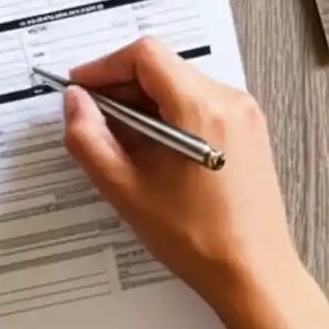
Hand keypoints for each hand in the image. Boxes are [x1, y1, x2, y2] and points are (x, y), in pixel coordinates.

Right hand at [63, 38, 328, 328]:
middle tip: (94, 118)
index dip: (105, 66)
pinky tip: (153, 150)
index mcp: (202, 108)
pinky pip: (200, 103)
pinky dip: (170, 114)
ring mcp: (244, 114)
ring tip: (122, 142)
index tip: (82, 88)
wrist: (253, 272)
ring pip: (180, 84)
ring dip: (145, 102)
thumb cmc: (199, 239)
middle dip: (122, 86)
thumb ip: (90, 139)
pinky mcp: (248, 130)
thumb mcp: (127, 190)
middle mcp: (229, 101)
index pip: (145, 55)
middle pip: (163, 66)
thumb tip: (75, 103)